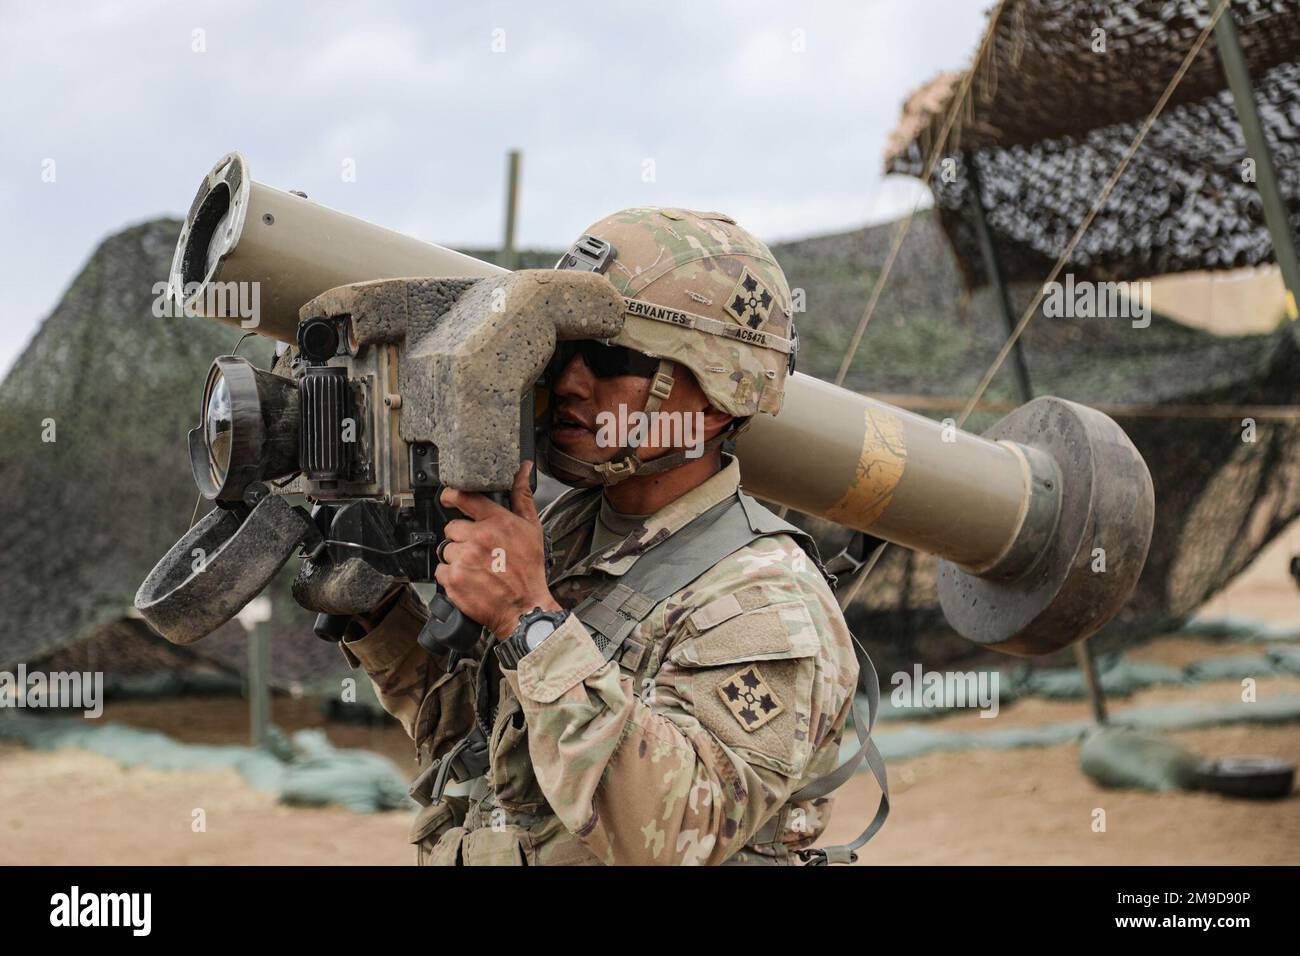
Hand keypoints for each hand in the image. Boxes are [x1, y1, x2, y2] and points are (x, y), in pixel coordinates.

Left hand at [436, 462, 561, 637]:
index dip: (451, 496)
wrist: (525, 608)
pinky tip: (469, 580)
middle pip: (452, 528)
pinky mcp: (453, 580)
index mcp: (497, 522)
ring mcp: (464, 559)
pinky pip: (440, 571)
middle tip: (479, 552)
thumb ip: (522, 497)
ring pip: (446, 550)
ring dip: (457, 559)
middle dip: (462, 539)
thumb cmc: (529, 570)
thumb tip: (523, 468)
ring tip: (476, 568)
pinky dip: (451, 577)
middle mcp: (478, 538)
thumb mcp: (532, 529)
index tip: (448, 499)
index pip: (464, 497)